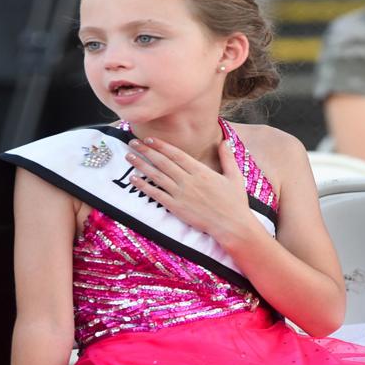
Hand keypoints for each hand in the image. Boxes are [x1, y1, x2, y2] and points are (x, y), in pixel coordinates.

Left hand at [124, 136, 255, 246]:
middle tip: (132, 142)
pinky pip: (156, 194)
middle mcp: (188, 180)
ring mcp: (180, 194)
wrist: (232, 225)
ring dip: (141, 165)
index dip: (161, 145)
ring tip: (129, 156)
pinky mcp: (176, 207)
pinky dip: (143, 186)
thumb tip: (225, 141)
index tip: (149, 139)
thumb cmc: (235, 202)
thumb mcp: (235, 177)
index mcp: (201, 171)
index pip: (176, 154)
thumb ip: (228, 158)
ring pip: (156, 176)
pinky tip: (134, 179)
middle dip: (146, 150)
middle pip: (162, 162)